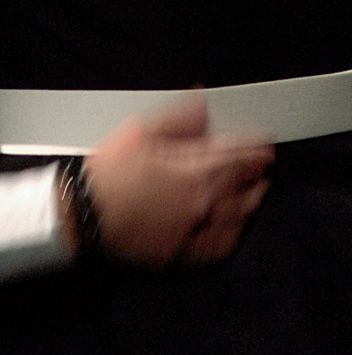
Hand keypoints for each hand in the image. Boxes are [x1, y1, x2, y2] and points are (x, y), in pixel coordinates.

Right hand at [57, 97, 272, 266]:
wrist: (87, 215)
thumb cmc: (111, 171)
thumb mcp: (140, 131)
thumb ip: (178, 118)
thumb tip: (204, 103)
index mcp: (194, 171)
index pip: (236, 157)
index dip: (254, 147)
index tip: (267, 142)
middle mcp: (203, 203)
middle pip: (241, 187)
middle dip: (256, 173)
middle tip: (265, 164)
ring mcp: (195, 230)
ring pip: (236, 217)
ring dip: (251, 201)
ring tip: (258, 190)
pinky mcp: (184, 251)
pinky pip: (219, 246)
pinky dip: (233, 234)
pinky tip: (234, 228)